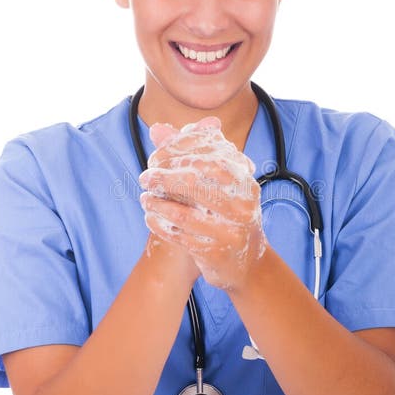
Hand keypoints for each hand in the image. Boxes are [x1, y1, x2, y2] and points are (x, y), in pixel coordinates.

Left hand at [138, 117, 266, 291]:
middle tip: (145, 177)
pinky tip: (150, 218)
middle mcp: (241, 206)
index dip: (179, 155)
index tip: (156, 156)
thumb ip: (189, 154)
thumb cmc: (229, 216)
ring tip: (145, 198)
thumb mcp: (219, 184)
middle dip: (165, 177)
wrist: (249, 265)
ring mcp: (230, 232)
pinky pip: (180, 238)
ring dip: (158, 204)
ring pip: (185, 214)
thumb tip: (157, 129)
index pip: (209, 158)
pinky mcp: (216, 254)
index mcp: (245, 182)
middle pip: (196, 182)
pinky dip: (161, 226)